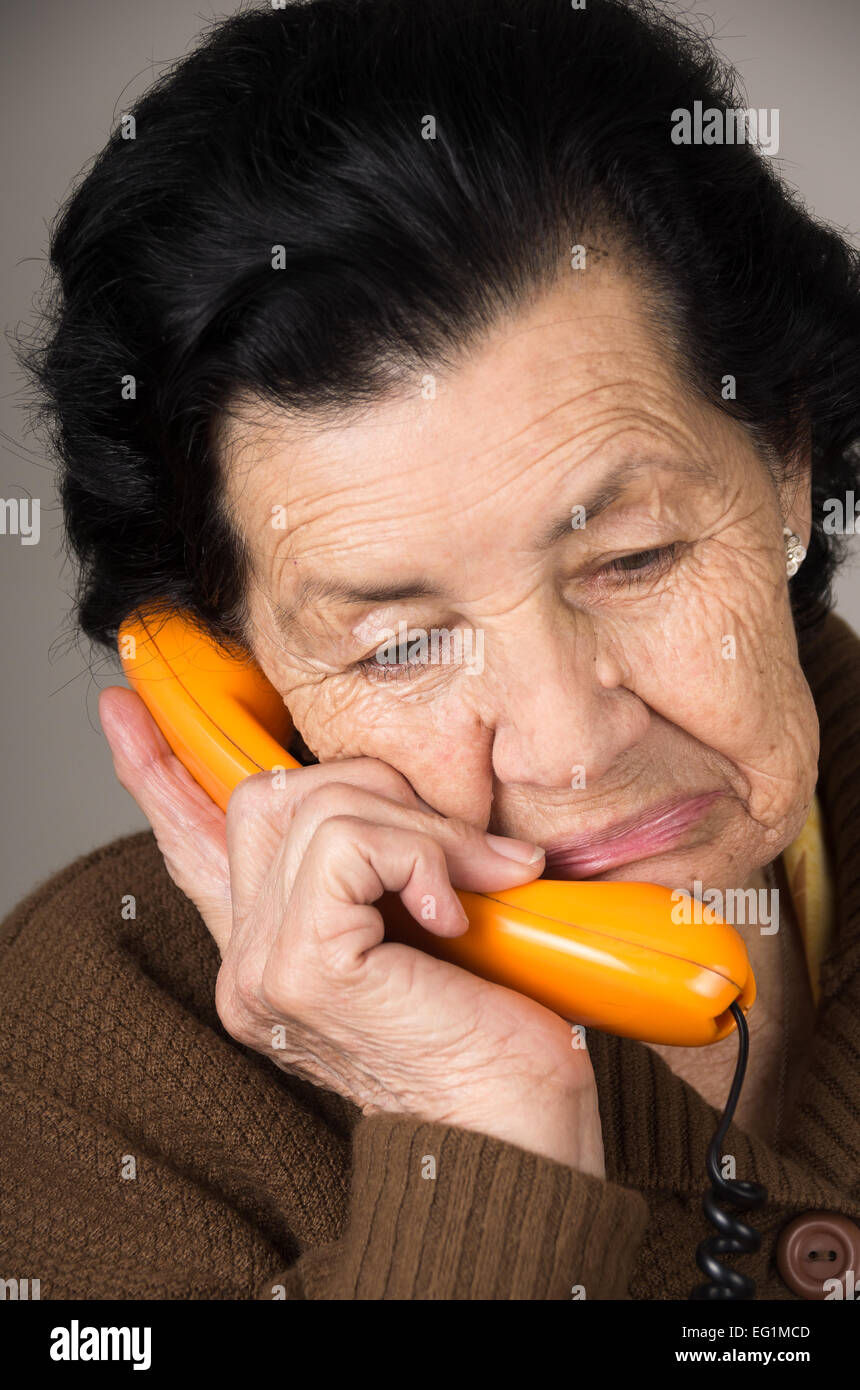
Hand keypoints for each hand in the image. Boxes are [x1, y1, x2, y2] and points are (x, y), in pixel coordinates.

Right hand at [99, 686, 605, 1175]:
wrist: (520, 1137)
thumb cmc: (490, 1039)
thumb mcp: (432, 929)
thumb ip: (385, 869)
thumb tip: (392, 791)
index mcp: (267, 952)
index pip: (193, 845)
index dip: (158, 775)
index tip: (125, 714)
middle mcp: (248, 962)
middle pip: (272, 795)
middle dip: (381, 790)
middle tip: (463, 850)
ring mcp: (263, 967)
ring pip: (320, 808)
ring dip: (424, 828)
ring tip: (482, 883)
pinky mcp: (303, 967)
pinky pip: (349, 843)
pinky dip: (423, 857)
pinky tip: (456, 917)